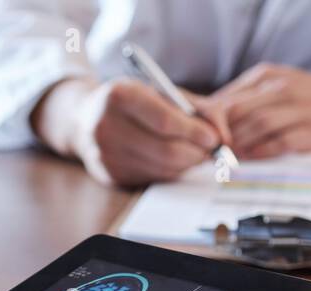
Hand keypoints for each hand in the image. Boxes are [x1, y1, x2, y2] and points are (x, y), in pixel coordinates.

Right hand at [32, 77, 229, 186]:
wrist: (85, 119)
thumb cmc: (133, 102)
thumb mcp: (162, 91)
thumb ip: (199, 108)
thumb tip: (225, 139)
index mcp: (119, 96)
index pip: (164, 121)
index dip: (194, 132)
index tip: (215, 138)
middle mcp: (106, 126)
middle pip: (165, 151)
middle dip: (196, 154)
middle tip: (211, 151)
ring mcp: (105, 155)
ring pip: (161, 169)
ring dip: (186, 165)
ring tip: (193, 153)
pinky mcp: (109, 175)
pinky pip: (151, 179)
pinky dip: (170, 172)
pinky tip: (171, 160)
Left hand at [209, 64, 310, 160]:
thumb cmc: (304, 93)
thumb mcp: (274, 83)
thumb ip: (242, 97)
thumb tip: (206, 118)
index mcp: (268, 76)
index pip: (229, 98)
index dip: (210, 121)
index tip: (200, 137)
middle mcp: (284, 89)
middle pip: (240, 112)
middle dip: (221, 134)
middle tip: (210, 151)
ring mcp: (300, 109)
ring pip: (259, 125)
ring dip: (238, 144)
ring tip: (226, 156)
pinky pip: (280, 142)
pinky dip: (260, 152)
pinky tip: (248, 158)